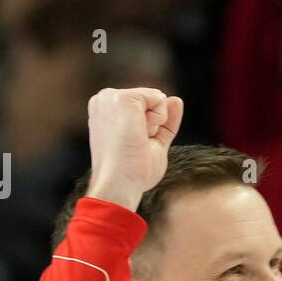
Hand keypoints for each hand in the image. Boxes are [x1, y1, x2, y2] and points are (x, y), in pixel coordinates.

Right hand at [86, 88, 183, 210]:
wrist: (120, 183)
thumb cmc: (132, 172)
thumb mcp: (153, 142)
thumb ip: (164, 121)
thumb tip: (176, 99)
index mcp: (107, 111)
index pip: (145, 107)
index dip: (150, 128)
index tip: (134, 145)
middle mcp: (105, 100)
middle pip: (152, 100)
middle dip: (154, 124)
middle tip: (136, 144)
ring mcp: (110, 97)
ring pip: (156, 98)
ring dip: (155, 124)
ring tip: (136, 140)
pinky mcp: (121, 98)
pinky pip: (158, 98)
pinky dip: (158, 119)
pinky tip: (141, 133)